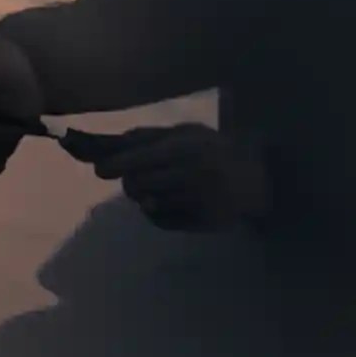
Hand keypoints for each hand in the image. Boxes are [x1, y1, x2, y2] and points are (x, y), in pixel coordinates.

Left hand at [61, 123, 268, 231]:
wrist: (256, 177)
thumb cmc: (209, 149)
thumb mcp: (180, 133)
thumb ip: (140, 137)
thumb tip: (99, 146)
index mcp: (185, 147)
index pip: (138, 160)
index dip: (113, 165)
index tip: (100, 170)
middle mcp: (191, 175)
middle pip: (136, 184)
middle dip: (130, 180)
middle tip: (137, 176)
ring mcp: (198, 202)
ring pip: (146, 204)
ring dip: (144, 196)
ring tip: (161, 186)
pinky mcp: (202, 223)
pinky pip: (160, 221)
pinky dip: (156, 212)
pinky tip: (171, 201)